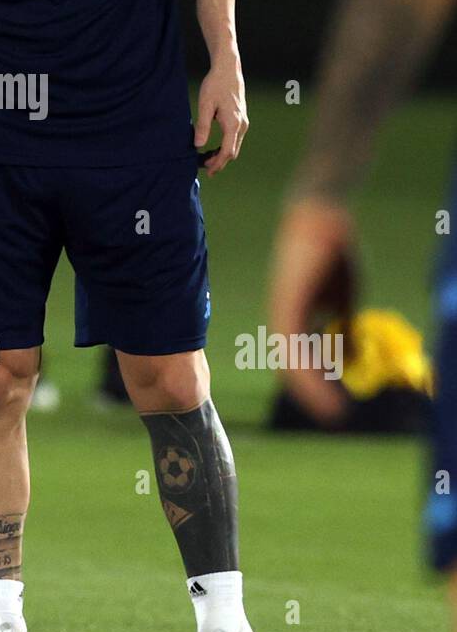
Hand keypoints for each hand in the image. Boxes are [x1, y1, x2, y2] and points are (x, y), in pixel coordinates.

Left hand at [193, 54, 248, 172]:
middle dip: (220, 162)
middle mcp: (241, 125)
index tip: (208, 171)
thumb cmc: (215, 85)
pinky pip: (235, 138)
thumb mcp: (205, 105)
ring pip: (234, 146)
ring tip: (207, 159)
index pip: (227, 151)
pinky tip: (214, 147)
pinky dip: (226, 146)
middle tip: (205, 167)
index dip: (217, 164)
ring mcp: (243, 122)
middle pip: (233, 152)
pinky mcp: (241, 119)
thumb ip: (202, 126)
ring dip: (222, 155)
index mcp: (233, 124)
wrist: (228, 70)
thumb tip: (198, 145)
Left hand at [268, 199, 357, 423]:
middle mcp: (282, 316)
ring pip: (289, 361)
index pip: (297, 361)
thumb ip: (343, 325)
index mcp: (293, 316)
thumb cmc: (331, 251)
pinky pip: (291, 341)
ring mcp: (281, 309)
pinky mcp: (286, 301)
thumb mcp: (342, 296)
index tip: (333, 405)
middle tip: (333, 416)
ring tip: (331, 410)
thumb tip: (350, 355)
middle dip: (313, 394)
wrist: (321, 215)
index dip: (314, 385)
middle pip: (291, 367)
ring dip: (311, 388)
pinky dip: (306, 364)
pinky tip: (321, 380)